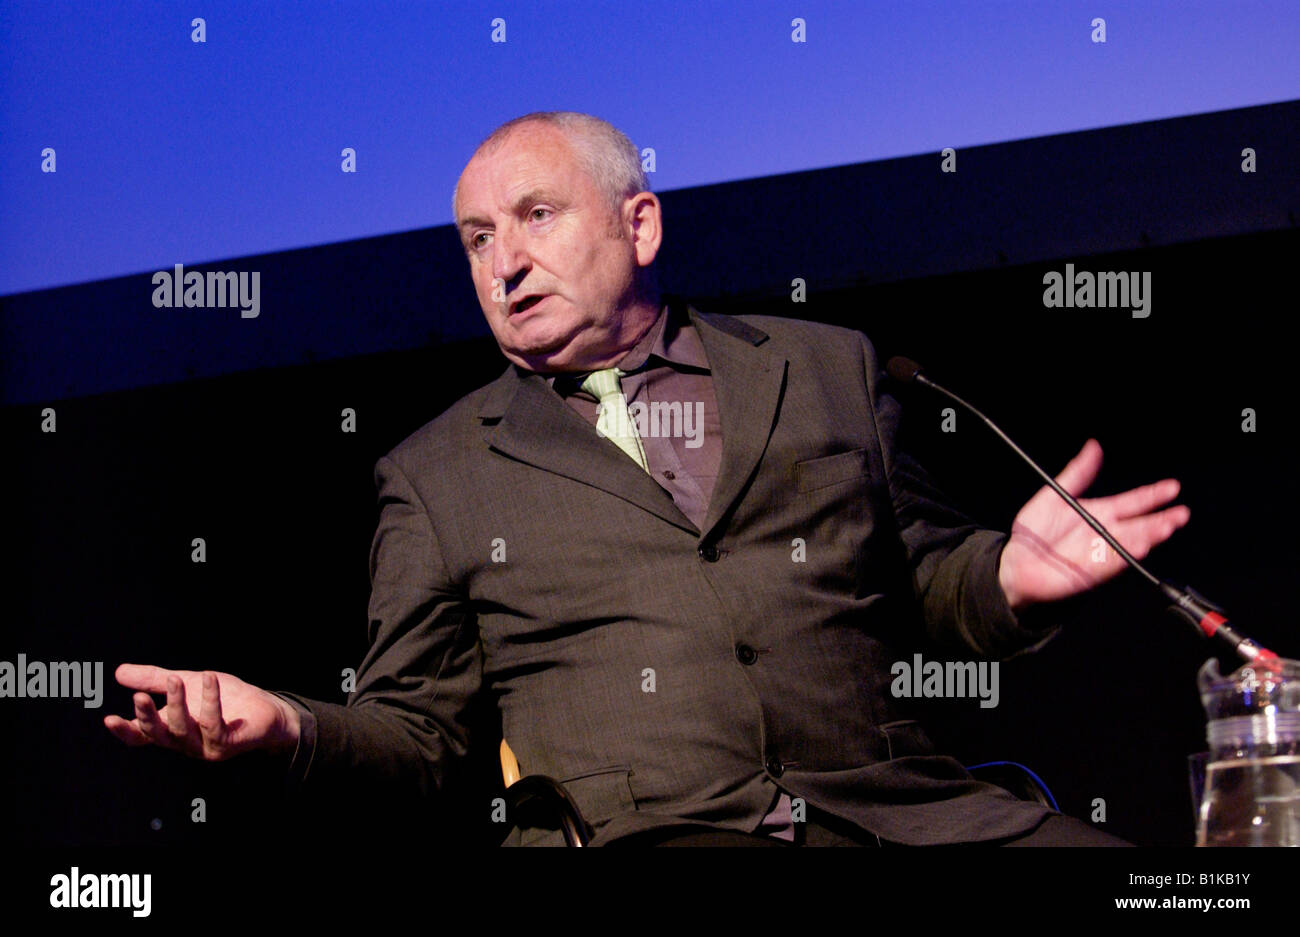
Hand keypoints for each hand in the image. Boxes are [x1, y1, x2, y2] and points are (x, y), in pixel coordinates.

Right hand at [103, 664, 299, 759]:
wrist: (265, 709)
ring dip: (177, 704)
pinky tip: (210, 679)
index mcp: (171, 729)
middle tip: (139, 697)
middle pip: (159, 735)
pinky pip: (214, 724)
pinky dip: (211, 700)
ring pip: (183, 729)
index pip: (142, 736)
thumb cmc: (225, 698)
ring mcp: (205, 746)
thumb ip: (154, 679)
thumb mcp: (187, 683)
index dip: (125, 731)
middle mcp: (184, 742)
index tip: (109, 719)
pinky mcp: (226, 744)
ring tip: (175, 679)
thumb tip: (118, 672)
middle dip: (147, 717)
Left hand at [997, 439, 1189, 609]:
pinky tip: (1140, 546)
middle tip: (1180, 513)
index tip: (1172, 487)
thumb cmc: (1033, 530)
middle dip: (1161, 518)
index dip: (1153, 494)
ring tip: (1166, 526)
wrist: (1017, 560)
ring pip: (1132, 542)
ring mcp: (1102, 551)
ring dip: (1150, 535)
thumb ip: (1077, 473)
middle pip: (1140, 524)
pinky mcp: (1095, 570)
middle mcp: (1106, 531)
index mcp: (1100, 512)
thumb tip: (1093, 447)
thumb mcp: (1054, 495)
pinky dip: (1126, 554)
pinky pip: (1114, 561)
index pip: (1133, 502)